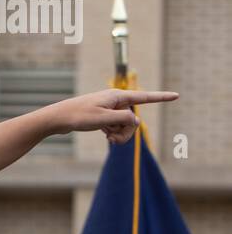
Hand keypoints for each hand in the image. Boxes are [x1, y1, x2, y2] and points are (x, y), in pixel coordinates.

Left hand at [46, 88, 179, 144]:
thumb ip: (123, 119)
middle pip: (134, 118)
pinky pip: (117, 127)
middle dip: (127, 131)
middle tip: (111, 137)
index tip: (176, 95)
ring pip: (125, 125)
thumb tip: (137, 122)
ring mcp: (110, 109)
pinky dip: (113, 134)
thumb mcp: (103, 119)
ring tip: (105, 136)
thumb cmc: (78, 116)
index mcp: (117, 96)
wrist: (57, 118)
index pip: (144, 97)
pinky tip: (104, 135)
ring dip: (119, 134)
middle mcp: (115, 100)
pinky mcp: (104, 116)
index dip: (161, 97)